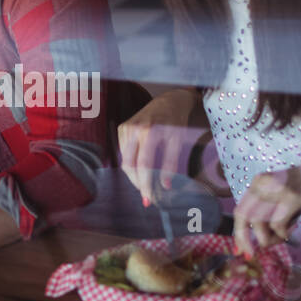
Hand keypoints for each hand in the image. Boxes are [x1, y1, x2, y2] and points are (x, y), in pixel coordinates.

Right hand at [117, 88, 199, 205]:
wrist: (169, 101)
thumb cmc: (176, 122)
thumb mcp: (177, 142)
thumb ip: (171, 164)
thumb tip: (165, 186)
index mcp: (151, 132)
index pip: (144, 165)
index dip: (145, 184)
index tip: (149, 199)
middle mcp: (135, 129)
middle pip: (130, 165)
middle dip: (137, 183)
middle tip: (147, 195)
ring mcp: (126, 128)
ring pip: (124, 161)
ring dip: (134, 175)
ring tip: (145, 181)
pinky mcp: (122, 128)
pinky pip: (123, 153)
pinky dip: (131, 163)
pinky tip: (141, 165)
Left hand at [234, 167, 300, 256]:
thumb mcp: (283, 198)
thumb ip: (267, 213)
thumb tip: (250, 240)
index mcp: (260, 182)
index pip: (240, 210)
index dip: (238, 232)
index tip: (241, 249)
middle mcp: (265, 182)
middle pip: (243, 216)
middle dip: (245, 239)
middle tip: (252, 253)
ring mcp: (278, 188)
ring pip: (259, 222)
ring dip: (269, 238)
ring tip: (284, 235)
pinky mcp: (293, 196)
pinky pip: (278, 223)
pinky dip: (283, 233)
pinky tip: (294, 227)